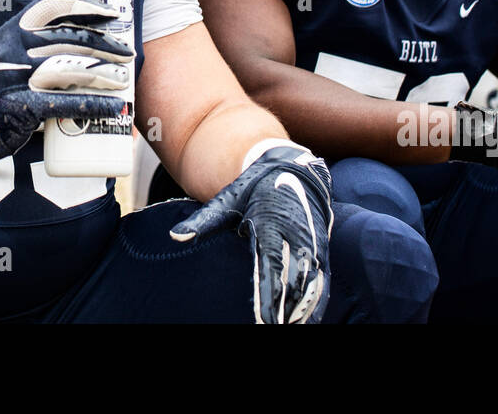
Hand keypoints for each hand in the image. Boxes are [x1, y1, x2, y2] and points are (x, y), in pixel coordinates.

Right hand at [0, 0, 132, 168]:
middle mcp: (14, 48)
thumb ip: (39, 41)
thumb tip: (91, 35)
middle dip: (105, 43)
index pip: (53, 5)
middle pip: (70, 38)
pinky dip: (94, 104)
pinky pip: (65, 102)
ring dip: (104, 73)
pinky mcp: (22, 106)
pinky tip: (114, 106)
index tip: (112, 13)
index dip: (86, 5)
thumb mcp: (11, 51)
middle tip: (127, 52)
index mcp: (13, 29)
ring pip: (70, 68)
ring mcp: (17, 77)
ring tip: (124, 78)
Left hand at [170, 144, 332, 323]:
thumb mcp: (226, 199)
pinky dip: (317, 301)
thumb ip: (202, 221)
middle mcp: (294, 234)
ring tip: (290, 327)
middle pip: (292, 278)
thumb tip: (175, 235)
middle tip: (272, 326)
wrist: (293, 169)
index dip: (269, 292)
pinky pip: (322, 278)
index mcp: (269, 223)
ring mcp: (311, 242)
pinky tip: (309, 320)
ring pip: (311, 281)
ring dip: (302, 308)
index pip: (270, 263)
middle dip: (284, 307)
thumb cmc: (254, 188)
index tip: (263, 319)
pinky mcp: (320, 249)